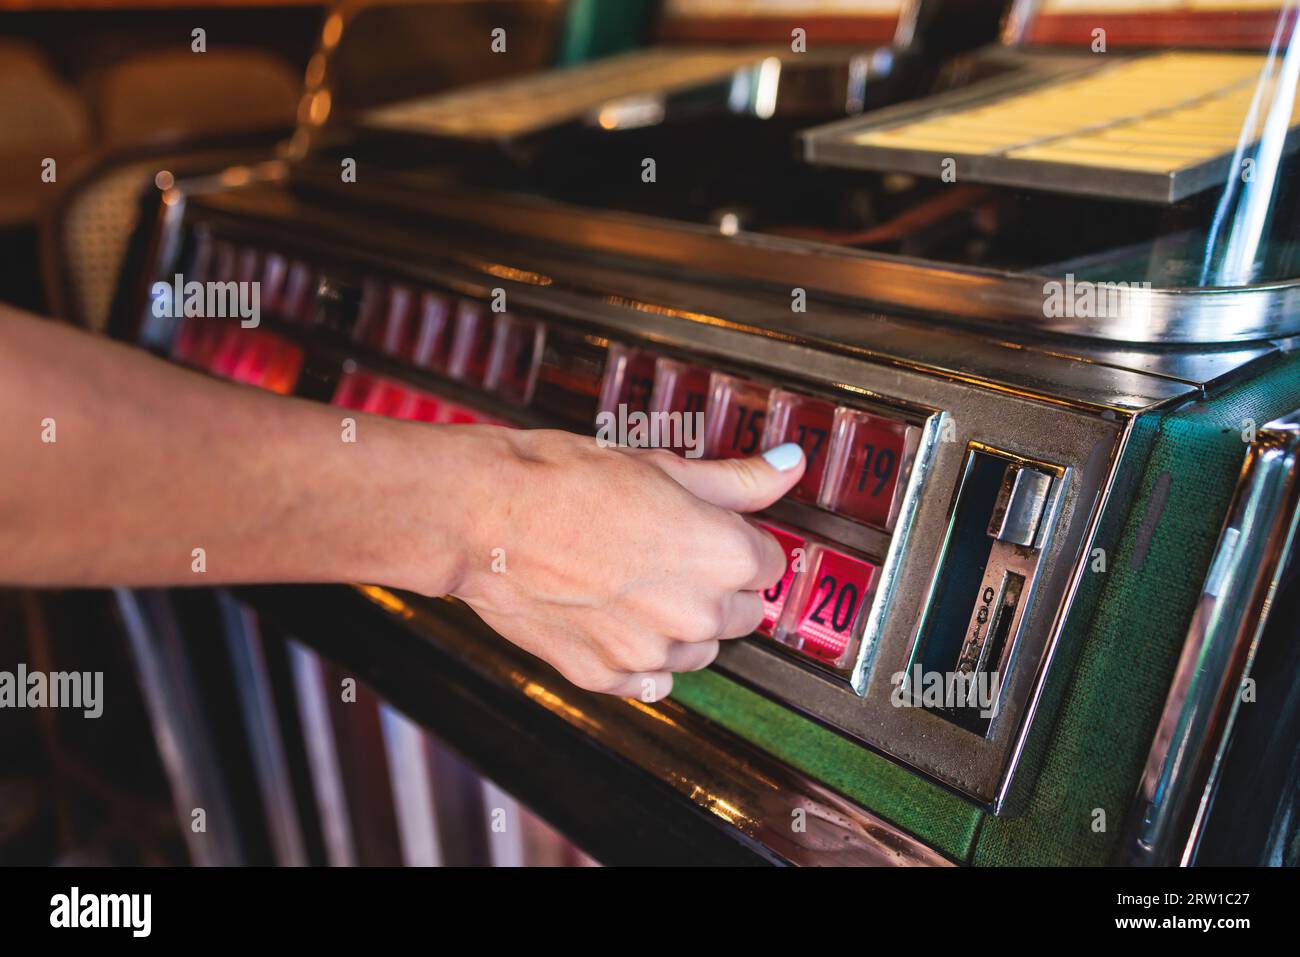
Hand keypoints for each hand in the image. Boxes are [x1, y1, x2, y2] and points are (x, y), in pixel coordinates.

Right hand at [448, 429, 804, 700]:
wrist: (484, 517)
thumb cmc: (565, 482)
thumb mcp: (662, 466)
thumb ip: (739, 480)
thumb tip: (791, 465)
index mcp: (725, 557)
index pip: (768, 565)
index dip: (737, 542)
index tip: (707, 531)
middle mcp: (697, 615)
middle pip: (739, 614)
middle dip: (713, 587)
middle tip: (663, 551)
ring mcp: (650, 653)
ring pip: (696, 650)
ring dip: (678, 625)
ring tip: (630, 580)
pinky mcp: (605, 677)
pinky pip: (648, 679)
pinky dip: (636, 656)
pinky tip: (608, 615)